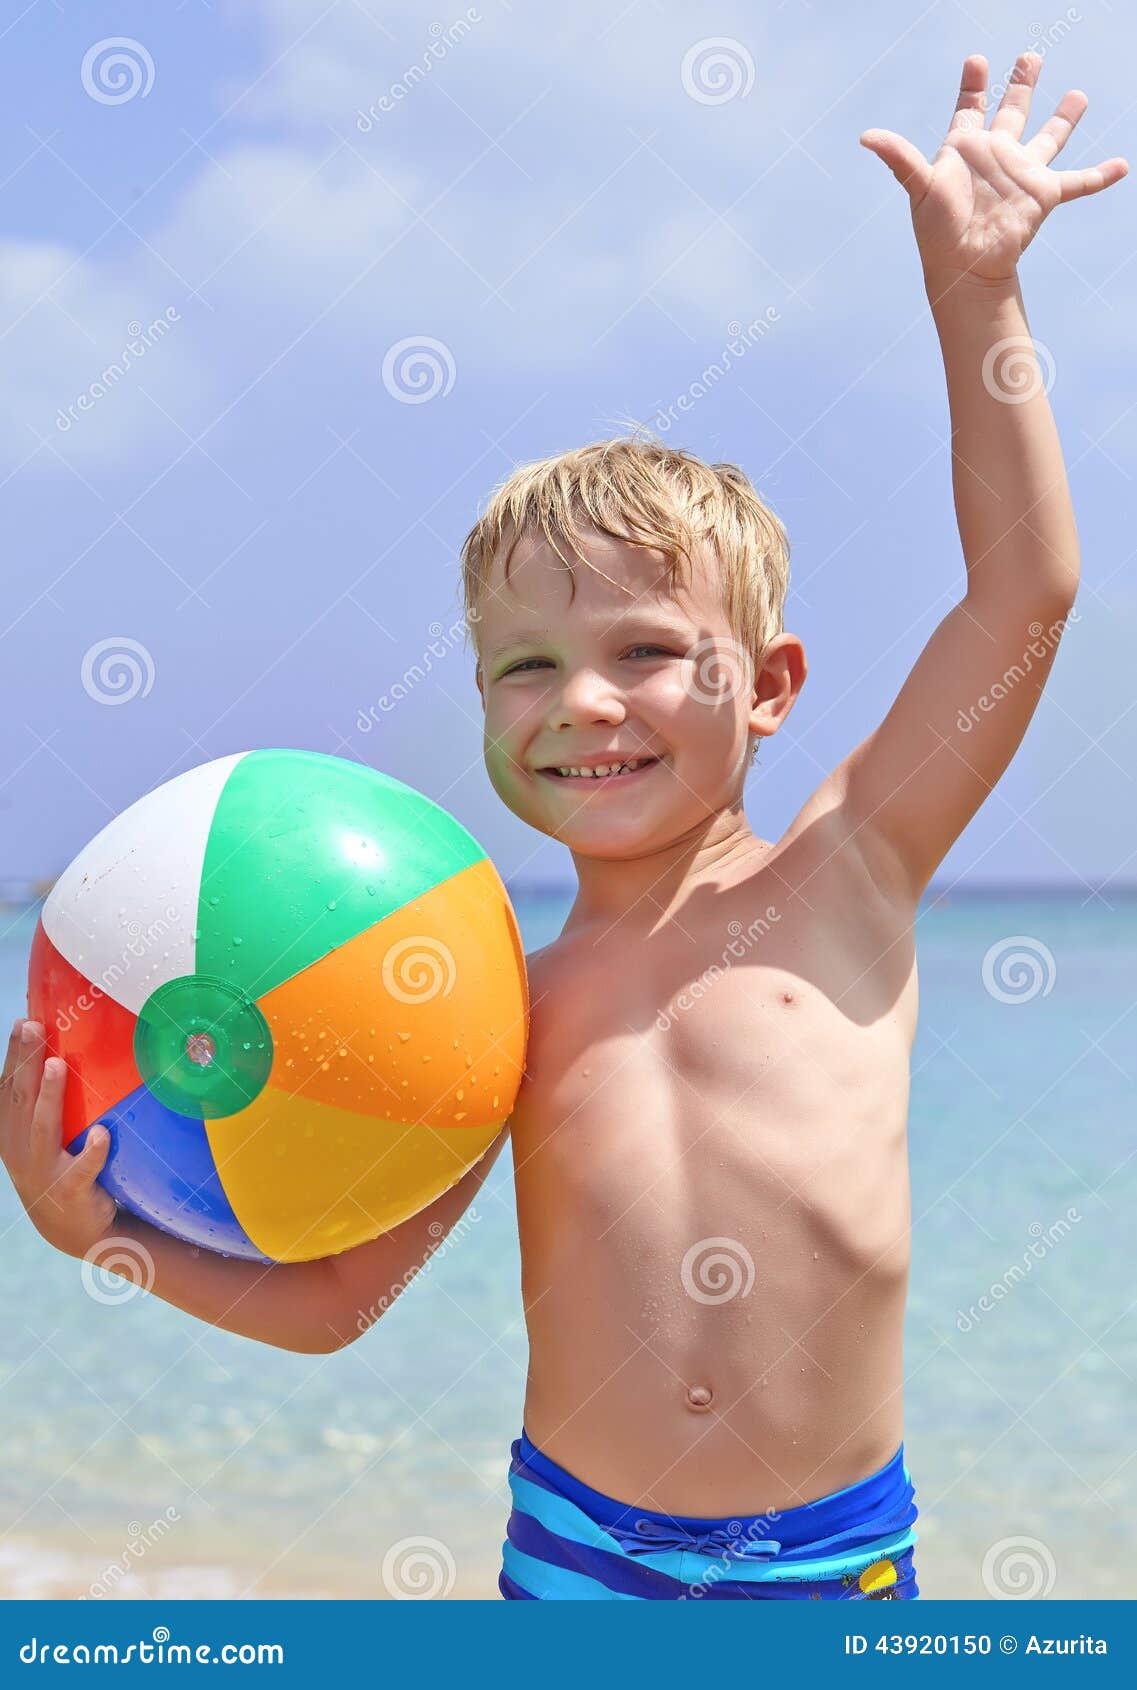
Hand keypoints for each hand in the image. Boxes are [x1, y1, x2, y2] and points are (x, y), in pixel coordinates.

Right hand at [0, 1019, 117, 1259]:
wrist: (74, 1230)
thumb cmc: (61, 1170)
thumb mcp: (43, 1139)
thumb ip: (44, 1104)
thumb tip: (62, 1053)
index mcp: (11, 1135)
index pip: (8, 1089)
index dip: (13, 1056)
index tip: (22, 1021)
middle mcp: (21, 1151)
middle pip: (20, 1100)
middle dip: (25, 1061)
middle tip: (34, 1027)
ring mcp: (44, 1172)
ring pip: (44, 1129)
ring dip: (49, 1096)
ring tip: (56, 1065)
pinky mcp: (72, 1190)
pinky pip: (83, 1168)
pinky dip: (93, 1151)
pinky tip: (102, 1133)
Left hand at [860, 51, 1127, 287]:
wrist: (965, 268)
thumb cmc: (938, 230)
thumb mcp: (919, 186)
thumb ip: (899, 157)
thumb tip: (866, 136)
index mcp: (965, 149)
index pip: (969, 108)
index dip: (973, 86)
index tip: (976, 62)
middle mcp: (996, 156)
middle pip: (1012, 112)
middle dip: (1020, 85)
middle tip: (1030, 56)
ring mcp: (1021, 174)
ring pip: (1048, 138)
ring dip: (1064, 118)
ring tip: (1078, 95)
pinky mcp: (1043, 194)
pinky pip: (1078, 182)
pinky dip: (1100, 176)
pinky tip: (1121, 166)